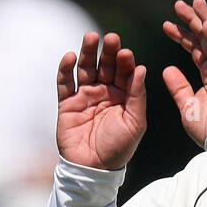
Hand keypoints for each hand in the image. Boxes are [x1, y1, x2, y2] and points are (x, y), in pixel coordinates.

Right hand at [56, 31, 147, 170]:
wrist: (93, 169)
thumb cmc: (118, 148)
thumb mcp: (135, 123)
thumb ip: (137, 96)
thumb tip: (141, 68)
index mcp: (123, 95)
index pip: (125, 72)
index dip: (125, 61)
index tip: (127, 53)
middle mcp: (105, 91)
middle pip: (106, 65)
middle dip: (108, 52)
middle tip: (111, 39)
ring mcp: (85, 95)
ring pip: (86, 68)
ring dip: (88, 52)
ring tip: (91, 38)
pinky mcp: (67, 103)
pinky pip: (65, 83)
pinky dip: (66, 69)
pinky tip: (70, 57)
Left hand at [162, 0, 206, 146]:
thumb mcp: (187, 105)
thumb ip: (178, 86)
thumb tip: (167, 69)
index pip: (196, 49)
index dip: (182, 35)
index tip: (167, 24)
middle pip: (206, 38)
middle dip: (193, 19)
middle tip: (179, 4)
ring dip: (204, 19)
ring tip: (195, 2)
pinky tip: (205, 23)